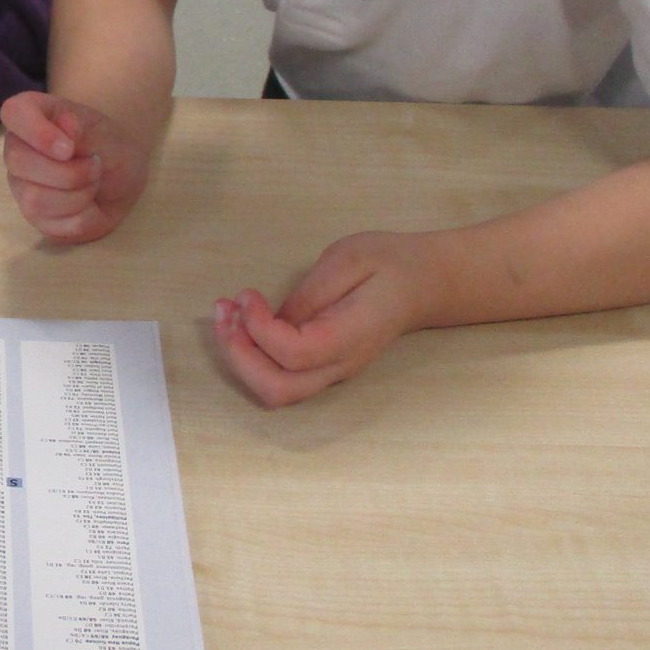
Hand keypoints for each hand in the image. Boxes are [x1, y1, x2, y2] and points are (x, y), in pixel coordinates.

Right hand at [0, 89, 148, 243]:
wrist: (122, 177)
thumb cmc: (108, 146)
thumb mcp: (105, 132)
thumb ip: (83, 128)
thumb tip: (66, 122)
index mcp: (31, 116)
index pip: (13, 112)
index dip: (37, 132)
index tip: (68, 149)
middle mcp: (17, 151)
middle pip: (20, 163)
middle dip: (70, 172)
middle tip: (95, 165)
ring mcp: (22, 187)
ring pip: (35, 200)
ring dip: (79, 195)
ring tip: (93, 184)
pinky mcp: (34, 217)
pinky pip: (54, 226)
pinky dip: (83, 217)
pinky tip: (89, 205)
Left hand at [209, 231, 435, 406]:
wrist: (425, 284)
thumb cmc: (390, 265)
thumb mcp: (349, 259)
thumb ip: (310, 294)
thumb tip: (271, 320)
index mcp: (352, 337)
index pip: (294, 354)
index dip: (259, 329)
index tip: (246, 294)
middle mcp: (340, 366)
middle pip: (278, 389)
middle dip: (238, 354)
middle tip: (224, 310)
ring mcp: (331, 372)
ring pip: (276, 390)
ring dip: (240, 357)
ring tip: (225, 313)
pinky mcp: (321, 367)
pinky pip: (280, 377)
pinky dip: (252, 356)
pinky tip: (241, 322)